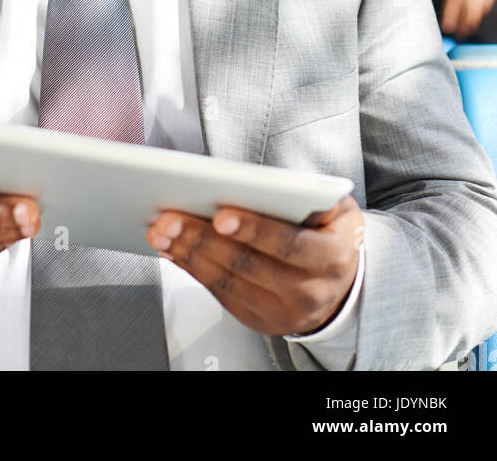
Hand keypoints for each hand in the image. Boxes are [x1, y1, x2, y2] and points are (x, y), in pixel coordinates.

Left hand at [146, 194, 364, 336]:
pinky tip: (173, 250)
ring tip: (161, 230)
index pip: (288, 245)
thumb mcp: (338, 211)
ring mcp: (282, 312)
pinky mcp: (259, 320)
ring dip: (188, 254)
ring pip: (227, 281)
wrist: (342, 287)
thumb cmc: (332, 236)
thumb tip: (268, 183)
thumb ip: (313, 195)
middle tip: (171, 217)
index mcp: (331, 259)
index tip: (220, 213)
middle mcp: (308, 292)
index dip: (253, 229)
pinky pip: (220, 294)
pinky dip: (192, 270)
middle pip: (247, 265)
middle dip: (203, 238)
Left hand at [440, 0, 496, 40]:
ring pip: (475, 16)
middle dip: (461, 28)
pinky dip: (479, 16)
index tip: (447, 29)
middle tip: (458, 36)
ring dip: (470, 26)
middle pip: (464, 15)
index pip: (451, 7)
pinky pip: (483, 11)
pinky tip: (475, 18)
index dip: (449, 19)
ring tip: (467, 32)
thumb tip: (447, 16)